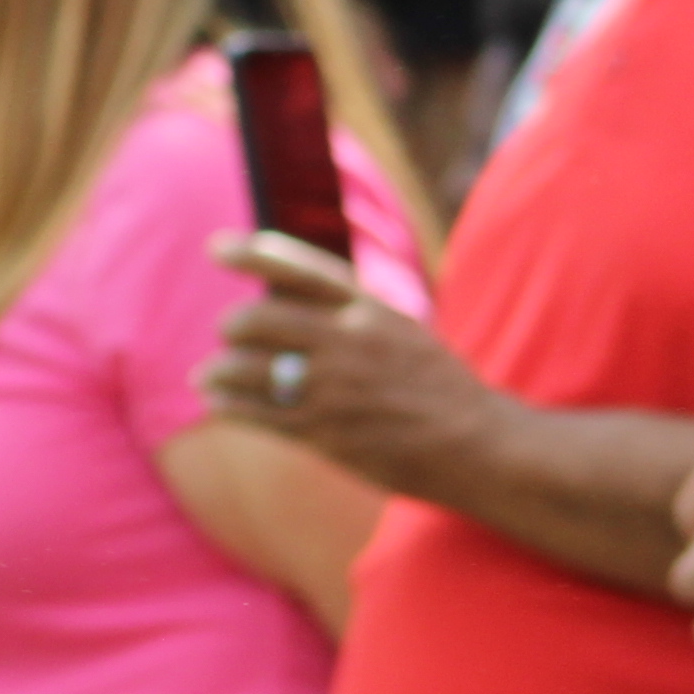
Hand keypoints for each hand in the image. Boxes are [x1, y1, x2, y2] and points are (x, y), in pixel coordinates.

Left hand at [201, 233, 486, 497]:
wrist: (483, 446)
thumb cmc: (436, 386)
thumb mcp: (400, 332)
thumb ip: (347, 313)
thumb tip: (279, 292)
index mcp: (371, 311)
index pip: (301, 270)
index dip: (254, 255)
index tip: (217, 247)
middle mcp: (348, 343)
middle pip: (257, 319)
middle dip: (233, 326)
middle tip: (229, 335)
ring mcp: (334, 388)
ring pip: (244, 367)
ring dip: (218, 371)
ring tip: (210, 376)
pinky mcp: (324, 432)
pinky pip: (253, 412)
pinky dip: (227, 404)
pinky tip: (219, 402)